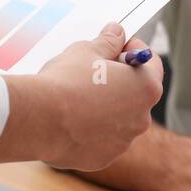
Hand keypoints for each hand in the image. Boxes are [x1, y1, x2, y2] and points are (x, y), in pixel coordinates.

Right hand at [0, 23, 162, 171]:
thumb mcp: (88, 50)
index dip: (132, 49)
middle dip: (117, 80)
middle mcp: (141, 118)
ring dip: (104, 107)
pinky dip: (90, 130)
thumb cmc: (66, 82)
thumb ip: (108, 42)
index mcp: (146, 87)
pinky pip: (100, 139)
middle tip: (91, 71)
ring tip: (76, 97)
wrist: (39, 119)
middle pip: (135, 92)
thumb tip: (116, 33)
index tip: (115, 46)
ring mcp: (123, 141)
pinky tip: (69, 120)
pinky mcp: (103, 158)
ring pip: (117, 118)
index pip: (151, 62)